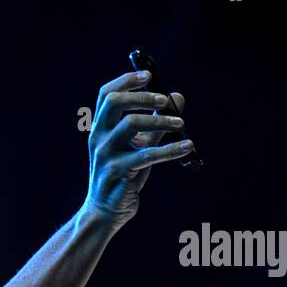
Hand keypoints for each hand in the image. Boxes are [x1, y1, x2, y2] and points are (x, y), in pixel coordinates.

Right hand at [84, 70, 191, 226]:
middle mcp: (98, 138)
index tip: (149, 75)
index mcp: (100, 128)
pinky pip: (147, 155)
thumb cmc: (123, 175)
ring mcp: (105, 155)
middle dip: (142, 96)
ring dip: (160, 120)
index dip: (126, 80)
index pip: (106, 94)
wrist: (107, 211)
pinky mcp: (117, 172)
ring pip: (130, 124)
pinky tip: (188, 146)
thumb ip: (157, 121)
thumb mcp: (140, 144)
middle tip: (165, 101)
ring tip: (181, 123)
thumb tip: (178, 97)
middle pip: (114, 102)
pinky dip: (170, 149)